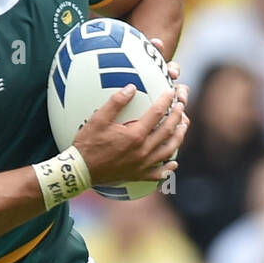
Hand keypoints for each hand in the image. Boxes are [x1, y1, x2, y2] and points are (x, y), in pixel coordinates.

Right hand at [74, 82, 188, 186]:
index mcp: (134, 135)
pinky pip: (158, 173)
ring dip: (178, 138)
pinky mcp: (137, 175)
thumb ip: (116, 102)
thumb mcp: (98, 119)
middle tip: (181, 106)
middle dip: (177, 116)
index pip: (157, 114)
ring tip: (183, 127)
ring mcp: (141, 165)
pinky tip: (173, 163)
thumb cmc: (87, 143)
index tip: (170, 92)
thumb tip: (131, 87)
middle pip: (167, 131)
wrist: (80, 171)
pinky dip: (168, 168)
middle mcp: (142, 151)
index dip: (166, 101)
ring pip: (167, 150)